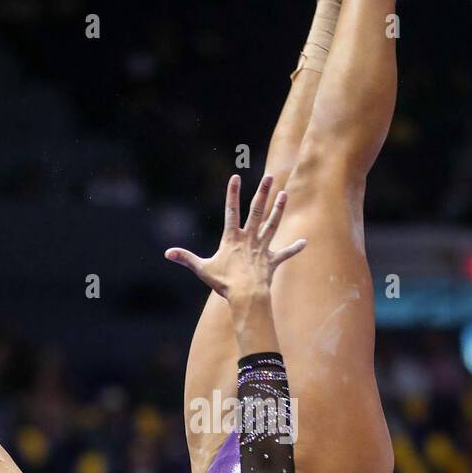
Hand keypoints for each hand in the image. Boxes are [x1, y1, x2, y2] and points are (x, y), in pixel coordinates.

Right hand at [164, 174, 305, 301]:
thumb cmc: (224, 283)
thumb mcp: (202, 269)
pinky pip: (285, 254)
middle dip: (262, 193)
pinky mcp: (272, 262)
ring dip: (278, 209)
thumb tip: (167, 253)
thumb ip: (186, 259)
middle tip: (269, 176)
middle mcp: (249, 239)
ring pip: (272, 225)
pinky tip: (304, 242)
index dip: (232, 193)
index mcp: (232, 238)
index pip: (231, 211)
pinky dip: (294, 248)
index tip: (235, 177)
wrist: (246, 296)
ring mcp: (262, 249)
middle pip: (257, 211)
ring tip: (285, 194)